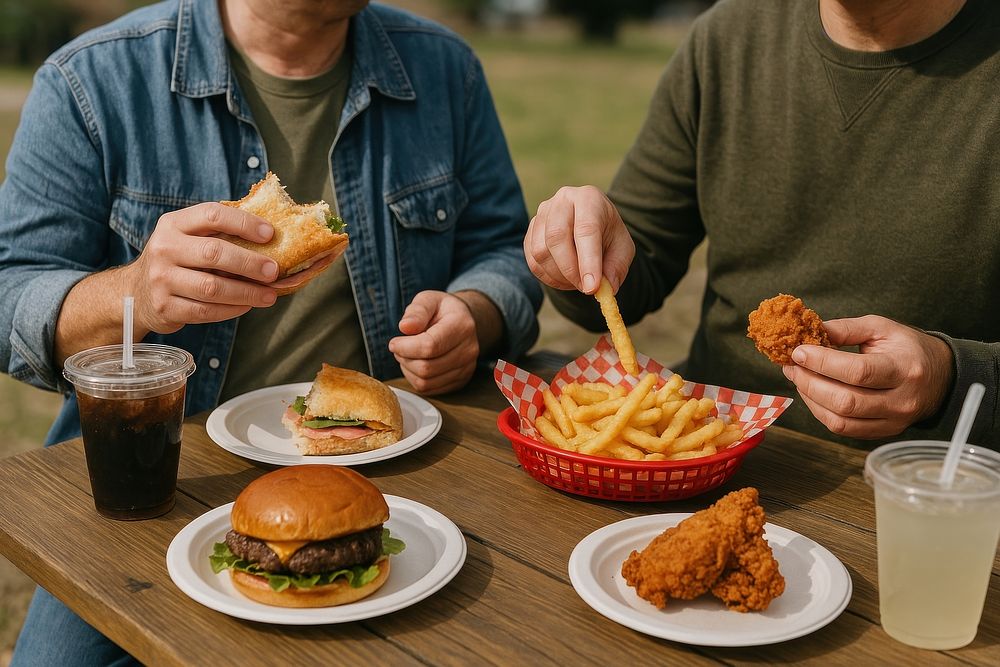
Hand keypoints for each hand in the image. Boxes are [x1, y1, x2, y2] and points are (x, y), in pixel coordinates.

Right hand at [126, 203, 278, 334]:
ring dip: (246, 292)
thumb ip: (219, 235)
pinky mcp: (164, 307)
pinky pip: (205, 311)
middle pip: (214, 252)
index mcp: (173, 224)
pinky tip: (247, 306)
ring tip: (269, 295)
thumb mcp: (188, 238)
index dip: (244, 223)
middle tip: (273, 270)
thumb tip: (271, 240)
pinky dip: (231, 310)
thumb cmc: (177, 261)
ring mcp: (161, 280)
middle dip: (250, 262)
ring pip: (212, 287)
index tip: (270, 234)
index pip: (212, 215)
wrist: (135, 292)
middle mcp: (164, 248)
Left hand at [388, 291, 478, 393]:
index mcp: (462, 326)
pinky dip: (415, 379)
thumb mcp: (428, 300)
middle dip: (405, 359)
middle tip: (399, 348)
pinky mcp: (460, 381)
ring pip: (426, 381)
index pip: (430, 346)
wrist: (461, 321)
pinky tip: (415, 364)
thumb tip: (405, 327)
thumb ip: (416, 311)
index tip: (394, 342)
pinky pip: (429, 389)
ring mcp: (467, 368)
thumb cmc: (441, 310)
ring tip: (407, 354)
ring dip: (408, 370)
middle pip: (427, 367)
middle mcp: (469, 349)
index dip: (406, 347)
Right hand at [524, 185, 634, 293]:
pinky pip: (532, 261)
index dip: (588, 261)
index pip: (586, 229)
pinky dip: (548, 277)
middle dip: (570, 270)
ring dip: (559, 276)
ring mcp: (542, 214)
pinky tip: (564, 278)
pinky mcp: (530, 230)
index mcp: (589, 199)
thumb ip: (616, 268)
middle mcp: (562, 200)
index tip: (591, 287)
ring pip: (540, 252)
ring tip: (577, 281)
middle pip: (556, 237)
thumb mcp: (622, 250)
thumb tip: (605, 290)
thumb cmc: (608, 236)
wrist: (590, 226)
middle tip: (585, 288)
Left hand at [782, 315, 953, 438]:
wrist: (939, 377)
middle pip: (846, 401)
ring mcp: (893, 421)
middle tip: (792, 366)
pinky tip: (812, 393)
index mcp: (904, 369)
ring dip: (810, 399)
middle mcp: (901, 400)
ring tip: (798, 378)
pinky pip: (843, 429)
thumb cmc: (906, 348)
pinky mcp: (882, 432)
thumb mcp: (881, 328)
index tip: (799, 352)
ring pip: (840, 420)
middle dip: (810, 383)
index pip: (858, 372)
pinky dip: (820, 412)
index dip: (823, 363)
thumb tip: (810, 333)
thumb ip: (846, 328)